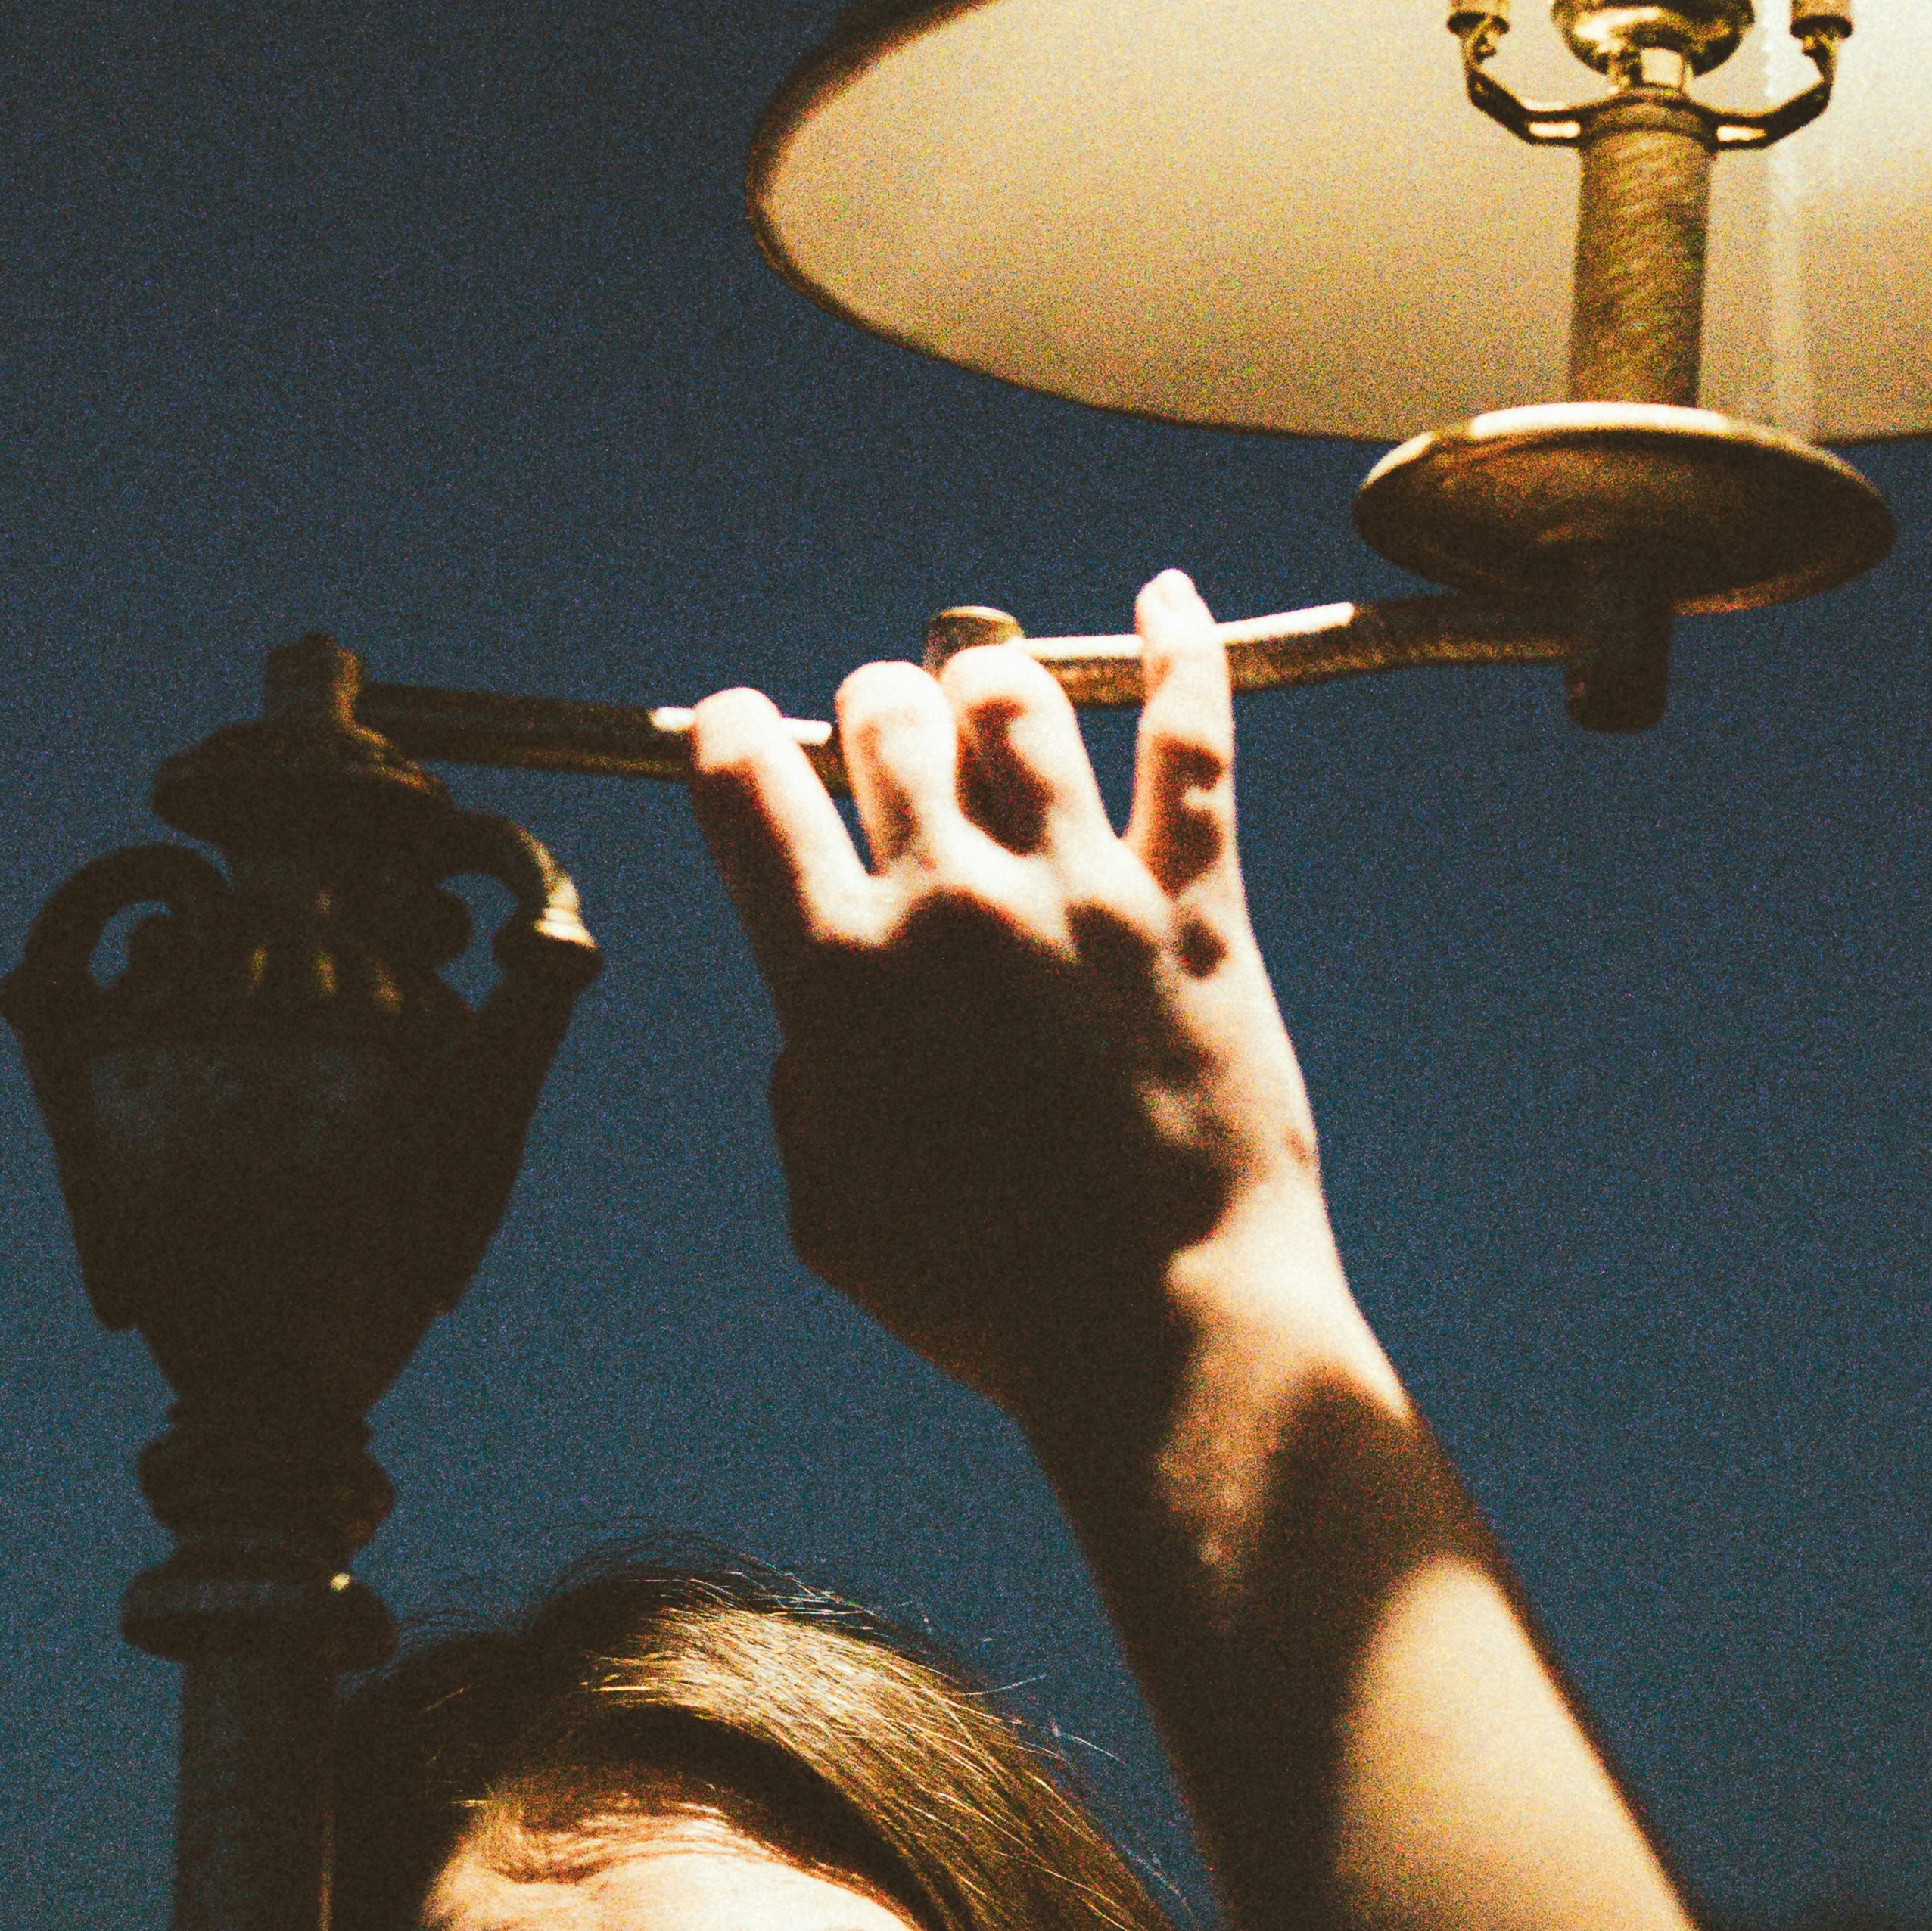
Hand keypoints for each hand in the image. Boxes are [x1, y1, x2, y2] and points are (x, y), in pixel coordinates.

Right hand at [686, 574, 1357, 1434]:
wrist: (1160, 1330)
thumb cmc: (988, 1301)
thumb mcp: (832, 1219)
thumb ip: (804, 1096)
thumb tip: (818, 1023)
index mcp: (839, 979)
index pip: (749, 783)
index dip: (735, 738)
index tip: (746, 738)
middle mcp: (951, 905)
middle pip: (886, 714)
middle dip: (873, 716)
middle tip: (890, 750)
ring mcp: (1082, 894)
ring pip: (1018, 698)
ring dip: (990, 683)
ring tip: (993, 701)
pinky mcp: (1197, 910)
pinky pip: (1190, 739)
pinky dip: (1180, 651)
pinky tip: (1166, 600)